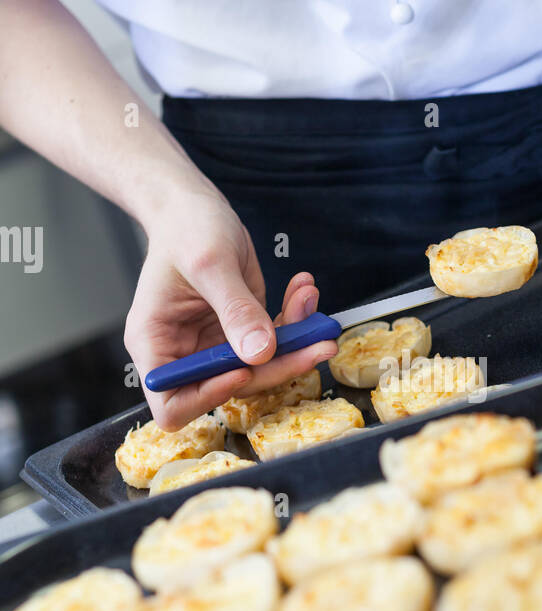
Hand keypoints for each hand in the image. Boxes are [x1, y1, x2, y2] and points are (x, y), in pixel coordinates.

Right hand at [125, 189, 336, 428]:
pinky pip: (274, 342)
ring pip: (261, 368)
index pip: (172, 402)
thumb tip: (260, 353)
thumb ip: (235, 310)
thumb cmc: (186, 229)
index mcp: (155, 343)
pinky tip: (304, 291)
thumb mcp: (210, 263)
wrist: (194, 208)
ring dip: (295, 344)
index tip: (242, 369)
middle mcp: (183, 353)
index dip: (208, 396)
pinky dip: (294, 320)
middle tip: (317, 345)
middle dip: (276, 367)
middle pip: (230, 387)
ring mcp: (214, 345)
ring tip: (315, 311)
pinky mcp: (241, 333)